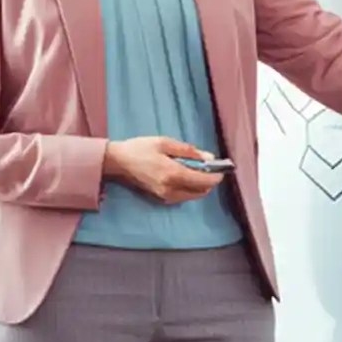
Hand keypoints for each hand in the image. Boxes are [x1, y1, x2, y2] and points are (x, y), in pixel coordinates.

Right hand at [103, 136, 224, 203]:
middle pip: (201, 191)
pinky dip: (190, 188)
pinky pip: (183, 196)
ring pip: (193, 196)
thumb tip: (209, 158)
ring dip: (200, 185)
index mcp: (173, 174)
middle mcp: (171, 189)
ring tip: (198, 170)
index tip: (223, 168)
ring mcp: (165, 196)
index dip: (216, 176)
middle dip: (209, 181)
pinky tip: (186, 176)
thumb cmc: (140, 149)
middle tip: (211, 168)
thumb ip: (188, 151)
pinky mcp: (161, 199)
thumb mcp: (165, 143)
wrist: (118, 162)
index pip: (203, 180)